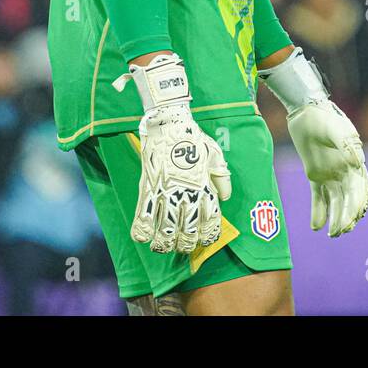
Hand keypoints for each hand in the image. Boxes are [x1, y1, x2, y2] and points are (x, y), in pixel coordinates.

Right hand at [113, 53, 231, 252]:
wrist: (169, 120)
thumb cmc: (192, 136)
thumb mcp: (214, 153)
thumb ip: (222, 176)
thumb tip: (226, 197)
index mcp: (204, 185)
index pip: (211, 219)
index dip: (208, 234)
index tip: (204, 240)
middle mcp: (186, 191)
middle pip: (188, 229)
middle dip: (185, 243)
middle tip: (182, 246)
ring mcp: (166, 190)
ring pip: (165, 228)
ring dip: (164, 243)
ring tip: (162, 247)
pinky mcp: (148, 185)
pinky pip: (143, 213)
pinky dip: (141, 229)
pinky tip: (142, 237)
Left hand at [288, 98, 367, 236]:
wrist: (306, 112)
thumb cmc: (324, 118)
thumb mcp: (336, 129)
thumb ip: (346, 144)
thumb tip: (358, 163)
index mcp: (355, 163)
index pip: (359, 189)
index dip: (357, 205)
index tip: (353, 218)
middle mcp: (345, 172)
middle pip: (349, 200)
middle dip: (346, 217)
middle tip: (340, 232)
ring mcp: (330, 175)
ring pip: (335, 203)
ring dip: (335, 219)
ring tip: (332, 235)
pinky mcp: (315, 176)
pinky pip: (318, 198)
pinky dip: (318, 212)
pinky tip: (316, 226)